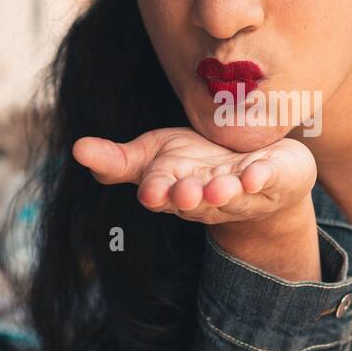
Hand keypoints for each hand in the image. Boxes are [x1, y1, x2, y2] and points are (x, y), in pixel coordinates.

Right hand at [72, 128, 316, 226]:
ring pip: (233, 196)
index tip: (151, 192)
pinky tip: (258, 171)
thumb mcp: (154, 156)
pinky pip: (270, 180)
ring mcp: (243, 192)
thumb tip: (76, 150)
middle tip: (184, 194)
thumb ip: (118, 159)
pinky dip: (264, 177)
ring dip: (227, 193)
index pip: (163, 192)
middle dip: (191, 198)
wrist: (256, 168)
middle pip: (197, 200)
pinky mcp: (275, 180)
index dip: (158, 192)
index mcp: (176, 189)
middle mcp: (208, 196)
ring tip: (223, 186)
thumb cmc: (198, 162)